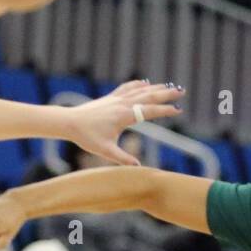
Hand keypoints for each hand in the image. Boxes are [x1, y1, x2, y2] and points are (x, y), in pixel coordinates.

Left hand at [65, 80, 184, 166]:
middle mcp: (122, 103)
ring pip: (140, 90)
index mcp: (124, 115)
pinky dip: (138, 84)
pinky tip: (145, 82)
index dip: (165, 111)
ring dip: (156, 88)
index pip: (150, 111)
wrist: (69, 122)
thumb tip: (139, 168)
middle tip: (181, 92)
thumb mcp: (106, 151)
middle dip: (166, 95)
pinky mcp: (110, 97)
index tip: (179, 110)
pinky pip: (128, 88)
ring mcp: (116, 98)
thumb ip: (123, 159)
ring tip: (169, 87)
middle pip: (149, 96)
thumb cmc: (87, 137)